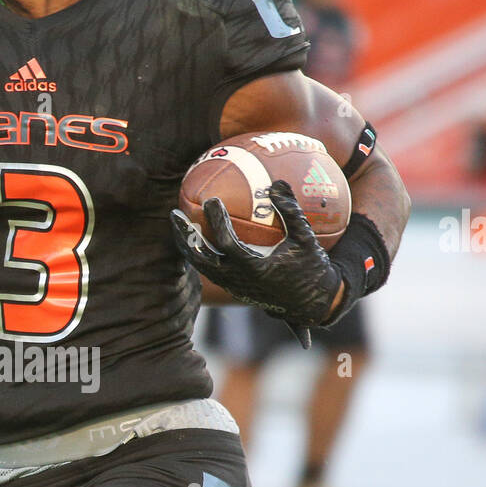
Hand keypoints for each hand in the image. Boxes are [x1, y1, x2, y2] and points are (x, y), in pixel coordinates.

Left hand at [171, 179, 342, 348]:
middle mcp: (239, 281)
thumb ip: (291, 212)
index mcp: (255, 270)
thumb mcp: (305, 239)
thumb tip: (277, 183)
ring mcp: (233, 286)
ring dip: (187, 246)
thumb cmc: (310, 268)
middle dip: (186, 238)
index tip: (212, 200)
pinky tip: (194, 234)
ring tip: (178, 224)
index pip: (228, 244)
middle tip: (174, 215)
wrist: (310, 303)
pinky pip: (208, 269)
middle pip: (201, 260)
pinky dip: (198, 252)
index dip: (217, 223)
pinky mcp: (232, 288)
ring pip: (201, 267)